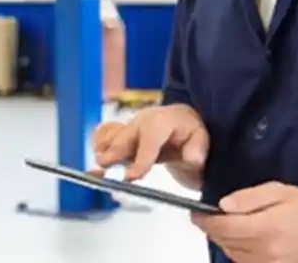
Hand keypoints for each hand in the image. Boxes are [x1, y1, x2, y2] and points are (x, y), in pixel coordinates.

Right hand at [91, 103, 208, 184]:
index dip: (141, 157)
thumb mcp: (201, 139)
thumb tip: (191, 158)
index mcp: (163, 120)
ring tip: (97, 171)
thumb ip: (197, 149)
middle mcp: (142, 120)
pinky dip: (99, 149)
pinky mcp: (120, 134)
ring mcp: (129, 126)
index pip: (151, 136)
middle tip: (104, 171)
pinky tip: (96, 168)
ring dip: (103, 151)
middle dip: (114, 154)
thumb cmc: (190, 132)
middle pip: (124, 135)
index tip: (132, 176)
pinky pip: (104, 136)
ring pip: (110, 134)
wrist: (182, 123)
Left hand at [191, 183, 297, 262]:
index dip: (205, 221)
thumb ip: (249, 197)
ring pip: (231, 254)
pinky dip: (235, 252)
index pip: (224, 227)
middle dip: (211, 229)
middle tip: (206, 218)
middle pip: (225, 242)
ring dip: (222, 241)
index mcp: (265, 228)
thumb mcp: (278, 191)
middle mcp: (265, 251)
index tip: (196, 213)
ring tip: (223, 226)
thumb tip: (223, 205)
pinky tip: (239, 240)